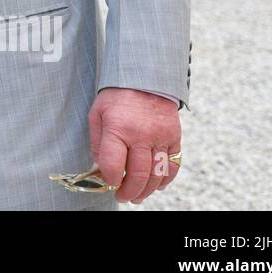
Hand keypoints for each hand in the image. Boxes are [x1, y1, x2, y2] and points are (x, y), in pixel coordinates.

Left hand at [88, 87, 181, 203]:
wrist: (145, 76)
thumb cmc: (117, 96)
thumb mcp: (97, 114)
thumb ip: (98, 143)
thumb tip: (100, 169)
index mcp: (118, 128)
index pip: (114, 164)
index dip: (110, 179)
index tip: (109, 182)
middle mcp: (142, 135)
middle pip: (138, 174)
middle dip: (129, 191)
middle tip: (122, 196)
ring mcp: (161, 137)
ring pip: (156, 174)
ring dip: (147, 190)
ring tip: (137, 196)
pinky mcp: (174, 137)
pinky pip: (173, 165)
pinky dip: (165, 179)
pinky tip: (156, 185)